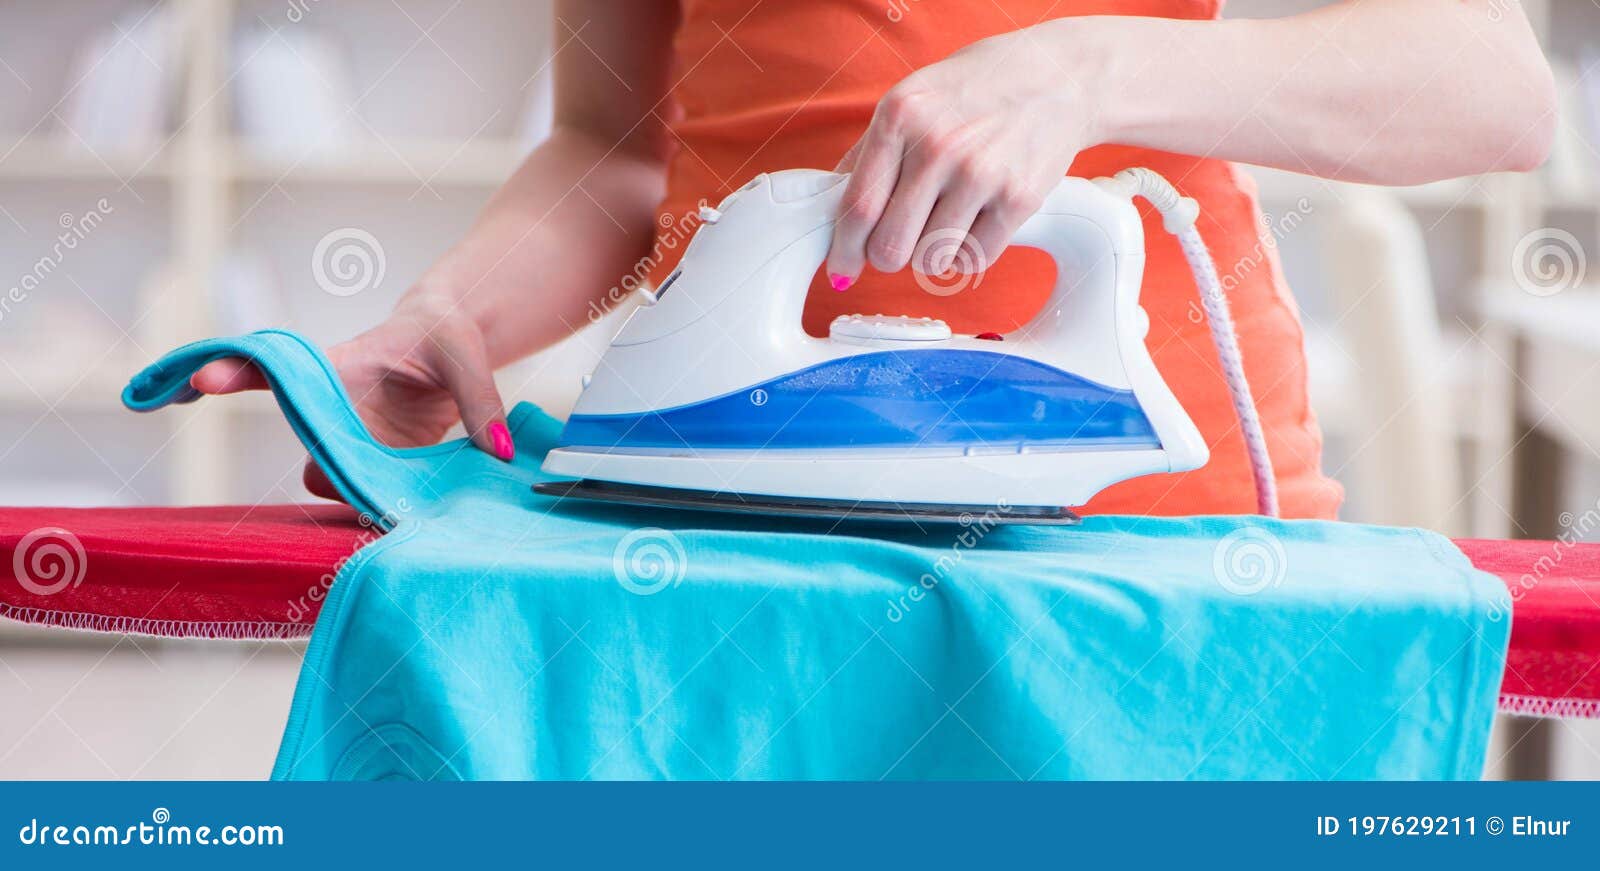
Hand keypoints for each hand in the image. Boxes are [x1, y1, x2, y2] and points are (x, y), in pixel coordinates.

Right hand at [191, 296, 512, 500]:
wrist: (455, 353)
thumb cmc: (446, 334)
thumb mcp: (464, 351)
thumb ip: (480, 399)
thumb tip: (499, 451)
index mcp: (341, 369)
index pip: (274, 366)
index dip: (234, 371)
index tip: (200, 378)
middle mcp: (336, 412)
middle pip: (310, 453)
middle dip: (324, 474)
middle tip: (346, 486)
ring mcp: (357, 445)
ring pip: (336, 485)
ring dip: (358, 501)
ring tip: (390, 511)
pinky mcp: (384, 468)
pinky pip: (370, 497)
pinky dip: (383, 514)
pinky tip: (401, 528)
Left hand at [825, 26, 1097, 287]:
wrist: (1056, 76)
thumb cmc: (976, 92)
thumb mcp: (913, 100)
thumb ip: (871, 152)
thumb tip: (832, 210)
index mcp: (900, 117)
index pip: (857, 207)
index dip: (844, 249)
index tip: (842, 269)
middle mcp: (937, 145)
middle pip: (890, 245)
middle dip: (887, 256)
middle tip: (898, 245)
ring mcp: (981, 173)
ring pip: (931, 260)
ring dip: (931, 255)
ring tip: (944, 223)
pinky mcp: (1019, 199)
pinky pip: (974, 260)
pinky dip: (968, 253)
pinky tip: (974, 224)